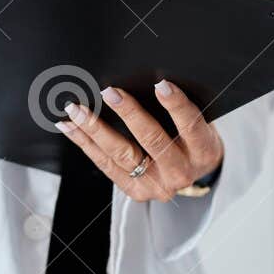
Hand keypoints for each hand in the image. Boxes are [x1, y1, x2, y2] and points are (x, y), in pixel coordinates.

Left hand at [59, 82, 222, 201]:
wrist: (195, 173)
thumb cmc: (194, 140)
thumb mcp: (201, 124)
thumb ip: (181, 110)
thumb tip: (150, 82)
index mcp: (203, 152)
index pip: (191, 127)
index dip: (176, 106)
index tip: (161, 84)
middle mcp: (181, 172)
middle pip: (152, 141)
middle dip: (129, 114)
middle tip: (110, 93)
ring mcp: (157, 185)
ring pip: (122, 155)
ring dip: (96, 129)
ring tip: (78, 110)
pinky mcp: (136, 191)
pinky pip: (106, 165)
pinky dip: (86, 143)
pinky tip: (71, 127)